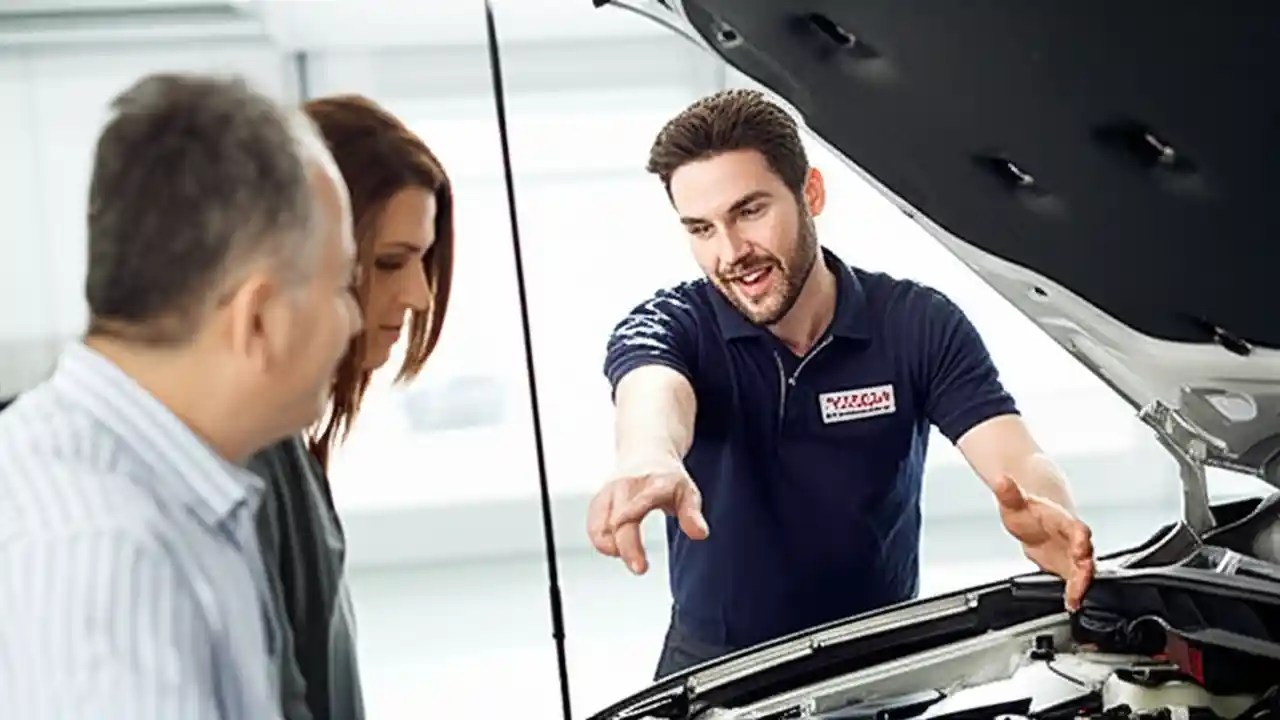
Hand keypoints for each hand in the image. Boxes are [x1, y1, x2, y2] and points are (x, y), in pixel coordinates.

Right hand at [587, 459, 708, 574]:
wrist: (646, 450)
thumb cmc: (667, 476)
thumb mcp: (687, 491)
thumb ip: (692, 514)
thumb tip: (699, 534)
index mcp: (648, 485)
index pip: (633, 513)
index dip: (631, 543)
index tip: (640, 566)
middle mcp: (624, 487)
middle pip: (614, 524)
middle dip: (624, 550)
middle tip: (640, 568)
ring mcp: (608, 492)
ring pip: (597, 525)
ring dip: (608, 546)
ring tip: (628, 555)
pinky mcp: (599, 498)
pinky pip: (593, 523)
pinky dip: (600, 540)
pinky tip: (615, 548)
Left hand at [993, 475, 1095, 610]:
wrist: (1035, 517)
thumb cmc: (1028, 509)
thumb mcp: (1014, 501)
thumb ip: (1008, 492)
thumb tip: (1000, 479)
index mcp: (1063, 520)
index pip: (1077, 527)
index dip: (1081, 538)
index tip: (1081, 547)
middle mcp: (1073, 539)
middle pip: (1087, 553)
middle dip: (1086, 567)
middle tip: (1081, 582)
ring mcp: (1073, 555)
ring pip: (1084, 570)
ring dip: (1081, 584)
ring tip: (1075, 600)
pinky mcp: (1068, 567)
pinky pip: (1075, 582)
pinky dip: (1074, 593)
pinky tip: (1071, 605)